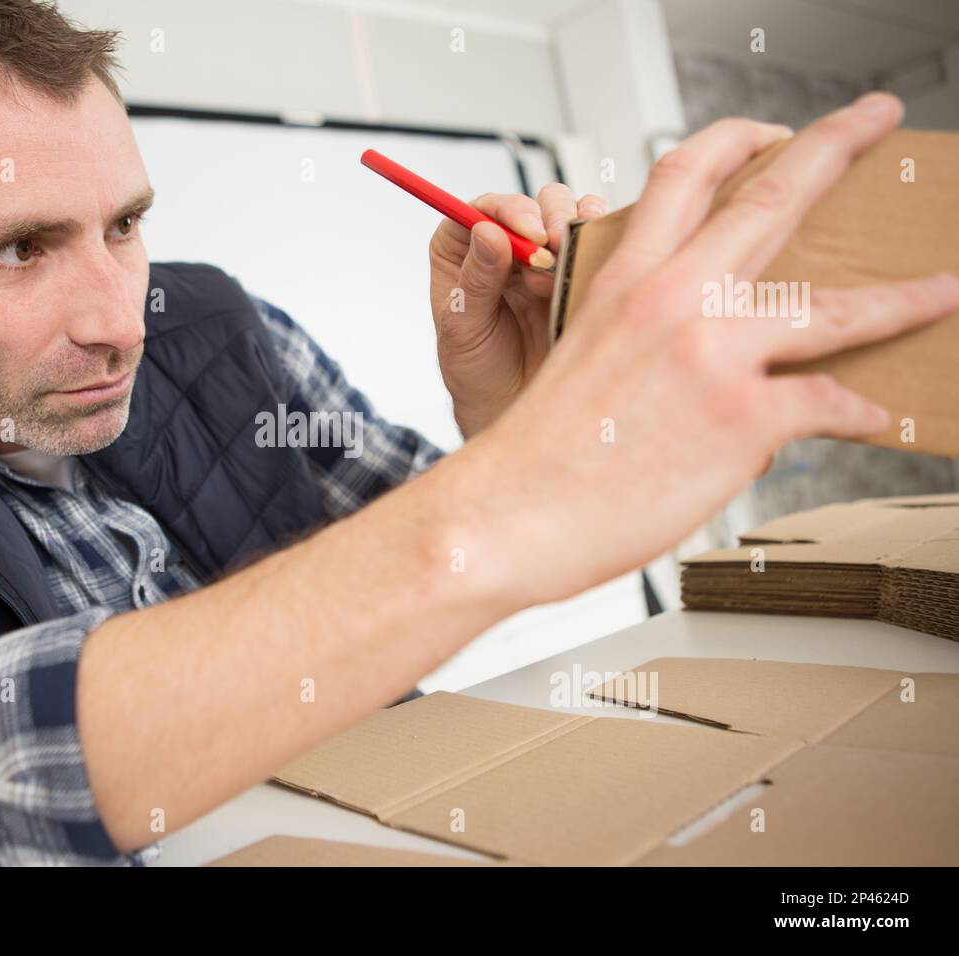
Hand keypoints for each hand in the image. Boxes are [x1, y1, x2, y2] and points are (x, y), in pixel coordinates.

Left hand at [429, 184, 608, 438]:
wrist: (512, 406)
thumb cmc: (478, 371)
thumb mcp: (463, 330)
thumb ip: (475, 281)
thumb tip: (487, 233)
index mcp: (463, 249)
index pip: (481, 208)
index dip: (507, 209)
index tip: (526, 231)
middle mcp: (506, 244)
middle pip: (532, 204)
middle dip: (547, 219)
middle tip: (553, 249)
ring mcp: (547, 254)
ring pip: (569, 214)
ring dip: (573, 231)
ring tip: (562, 271)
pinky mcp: (582, 268)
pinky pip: (598, 239)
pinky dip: (602, 243)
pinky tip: (595, 268)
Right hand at [448, 93, 958, 610]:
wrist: (507, 515)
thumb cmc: (536, 453)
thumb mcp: (578, 359)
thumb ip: (642, 335)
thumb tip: (707, 355)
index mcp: (625, 282)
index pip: (684, 177)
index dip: (735, 139)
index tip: (769, 131)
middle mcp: (673, 302)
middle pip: (774, 199)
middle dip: (837, 145)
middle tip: (874, 119)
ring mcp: (713, 356)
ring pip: (837, 306)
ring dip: (906, 296)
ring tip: (944, 288)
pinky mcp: (744, 418)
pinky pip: (832, 402)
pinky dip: (862, 413)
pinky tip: (874, 416)